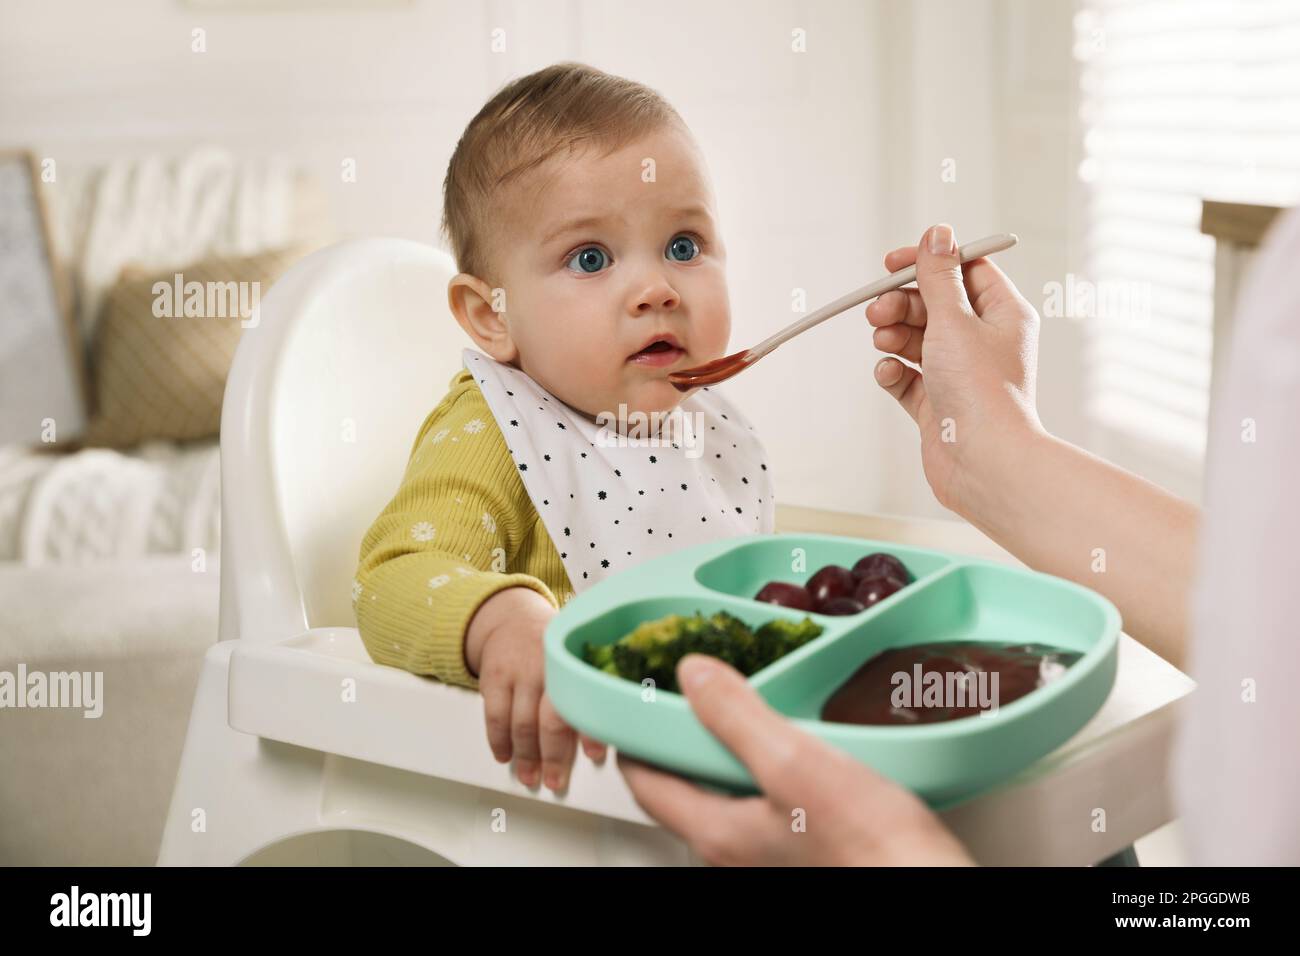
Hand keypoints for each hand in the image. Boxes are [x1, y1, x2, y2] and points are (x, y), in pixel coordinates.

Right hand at [466, 587, 606, 791]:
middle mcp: (548, 666)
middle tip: (555, 781)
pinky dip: (499, 741)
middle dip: (553, 756)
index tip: (595, 755)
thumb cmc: (551, 647)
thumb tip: (611, 728)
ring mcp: (519, 672)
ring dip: (526, 756)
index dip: (590, 730)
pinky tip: (505, 755)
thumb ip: (587, 687)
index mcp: (575, 662)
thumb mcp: (575, 655)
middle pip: (551, 719)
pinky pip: (495, 716)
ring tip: (531, 777)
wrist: (511, 619)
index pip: (585, 699)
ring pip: (521, 723)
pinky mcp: (494, 678)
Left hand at [619, 654, 972, 865]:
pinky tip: (798, 744)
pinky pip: (767, 801)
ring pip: (727, 793)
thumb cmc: (871, 848)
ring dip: (728, 749)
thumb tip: (692, 675)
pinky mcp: (805, 851)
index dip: (634, 736)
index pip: (645, 783)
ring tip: (746, 704)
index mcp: (717, 832)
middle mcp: (734, 851)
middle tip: (692, 690)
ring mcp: (768, 855)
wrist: (926, 884)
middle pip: (684, 787)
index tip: (637, 697)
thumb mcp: (795, 763)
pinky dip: (766, 766)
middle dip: (682, 737)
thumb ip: (737, 717)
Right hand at [867, 223, 1043, 519]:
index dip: (928, 264)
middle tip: (877, 310)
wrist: (984, 464)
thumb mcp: (954, 320)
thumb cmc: (981, 393)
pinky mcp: (937, 404)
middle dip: (901, 304)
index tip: (894, 264)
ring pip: (916, 340)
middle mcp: (983, 343)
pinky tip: (890, 374)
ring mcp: (959, 374)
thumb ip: (938, 276)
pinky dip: (893, 372)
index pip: (965, 271)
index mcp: (1002, 315)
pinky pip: (907, 377)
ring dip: (893, 336)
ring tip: (883, 343)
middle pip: (933, 305)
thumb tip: (938, 235)